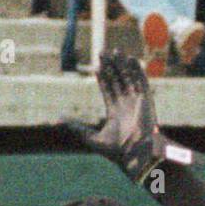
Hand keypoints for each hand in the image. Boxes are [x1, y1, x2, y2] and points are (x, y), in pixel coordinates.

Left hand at [63, 51, 165, 185]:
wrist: (135, 154)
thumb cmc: (115, 150)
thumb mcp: (91, 138)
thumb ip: (77, 128)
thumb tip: (58, 121)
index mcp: (115, 112)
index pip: (108, 89)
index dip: (103, 77)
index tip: (97, 67)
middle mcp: (126, 104)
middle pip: (117, 80)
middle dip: (111, 66)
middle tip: (102, 52)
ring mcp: (136, 101)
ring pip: (128, 78)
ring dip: (122, 64)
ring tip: (115, 51)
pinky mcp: (146, 100)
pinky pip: (142, 81)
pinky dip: (137, 70)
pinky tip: (130, 59)